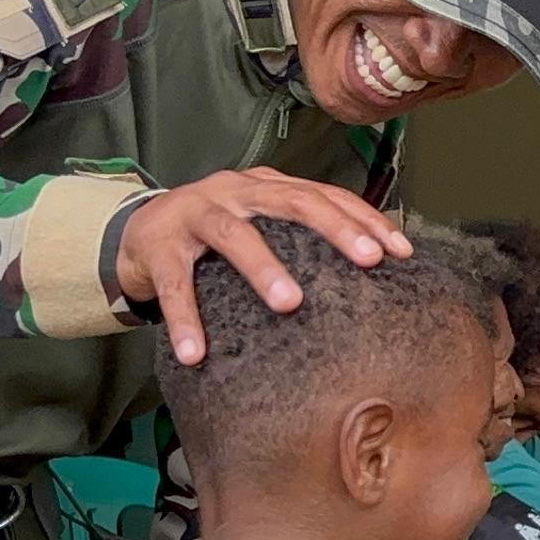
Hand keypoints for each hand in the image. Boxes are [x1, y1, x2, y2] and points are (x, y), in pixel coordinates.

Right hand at [117, 167, 411, 365]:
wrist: (138, 229)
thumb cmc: (215, 234)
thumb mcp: (261, 224)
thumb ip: (302, 236)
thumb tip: (373, 267)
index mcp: (267, 186)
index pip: (324, 195)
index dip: (364, 219)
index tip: (401, 251)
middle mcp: (235, 192)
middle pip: (290, 201)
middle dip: (333, 229)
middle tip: (366, 261)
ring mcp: (194, 214)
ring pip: (232, 235)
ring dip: (263, 268)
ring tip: (290, 304)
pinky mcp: (158, 246)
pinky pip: (175, 284)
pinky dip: (185, 319)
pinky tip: (195, 353)